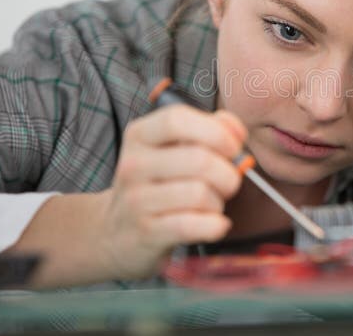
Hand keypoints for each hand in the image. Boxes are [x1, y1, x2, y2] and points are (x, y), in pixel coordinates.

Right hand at [96, 105, 246, 279]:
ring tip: (213, 204)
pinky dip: (215, 226)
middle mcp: (134, 164)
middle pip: (200, 160)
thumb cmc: (159, 182)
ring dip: (219, 202)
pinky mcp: (145, 232)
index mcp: (140, 134)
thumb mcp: (175, 148)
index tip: (233, 148)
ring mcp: (136, 200)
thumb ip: (211, 129)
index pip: (177, 120)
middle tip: (228, 183)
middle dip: (228, 174)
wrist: (117, 230)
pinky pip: (192, 225)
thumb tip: (236, 131)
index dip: (216, 132)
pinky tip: (216, 224)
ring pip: (200, 194)